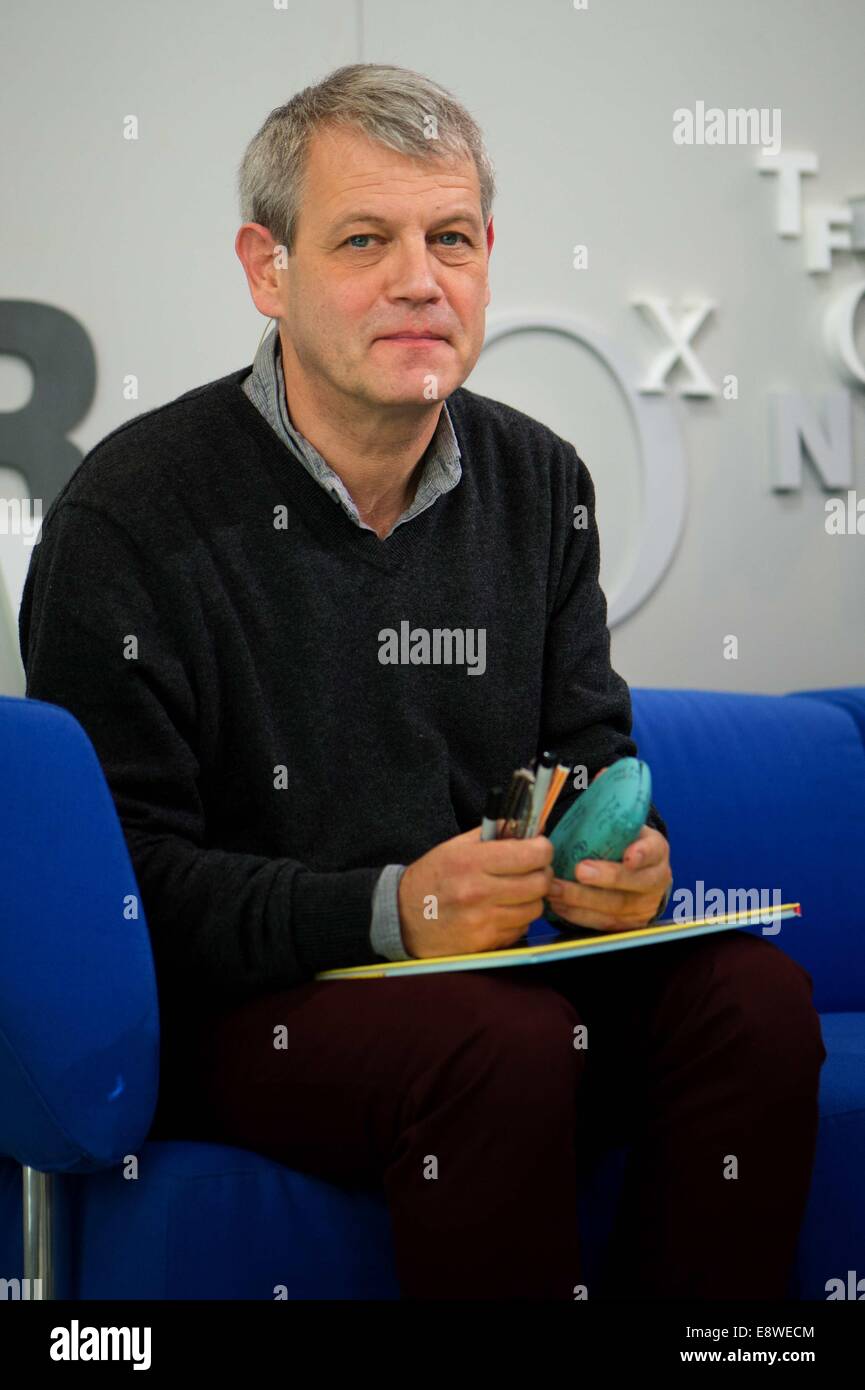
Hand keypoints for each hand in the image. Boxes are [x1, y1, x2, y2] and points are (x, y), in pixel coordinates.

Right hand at [398, 825, 554, 958]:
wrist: (403, 918)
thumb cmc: (433, 877)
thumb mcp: (456, 847)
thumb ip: (494, 834)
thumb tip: (533, 826)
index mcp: (471, 861)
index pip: (532, 854)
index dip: (543, 848)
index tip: (539, 848)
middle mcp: (478, 892)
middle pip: (540, 883)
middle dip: (542, 873)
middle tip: (533, 871)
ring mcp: (482, 921)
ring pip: (535, 908)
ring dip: (532, 899)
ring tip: (516, 892)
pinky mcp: (485, 943)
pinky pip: (521, 928)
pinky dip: (518, 919)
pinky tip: (502, 911)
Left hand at [546, 823, 672, 932]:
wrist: (634, 874)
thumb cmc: (620, 847)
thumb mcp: (621, 831)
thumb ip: (606, 824)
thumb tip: (566, 814)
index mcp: (656, 850)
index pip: (653, 850)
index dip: (642, 854)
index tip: (629, 856)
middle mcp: (656, 880)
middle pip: (634, 883)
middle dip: (605, 878)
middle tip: (580, 871)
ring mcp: (644, 906)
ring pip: (615, 907)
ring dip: (582, 899)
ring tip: (556, 889)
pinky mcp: (629, 925)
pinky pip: (603, 922)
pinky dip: (578, 914)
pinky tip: (559, 904)